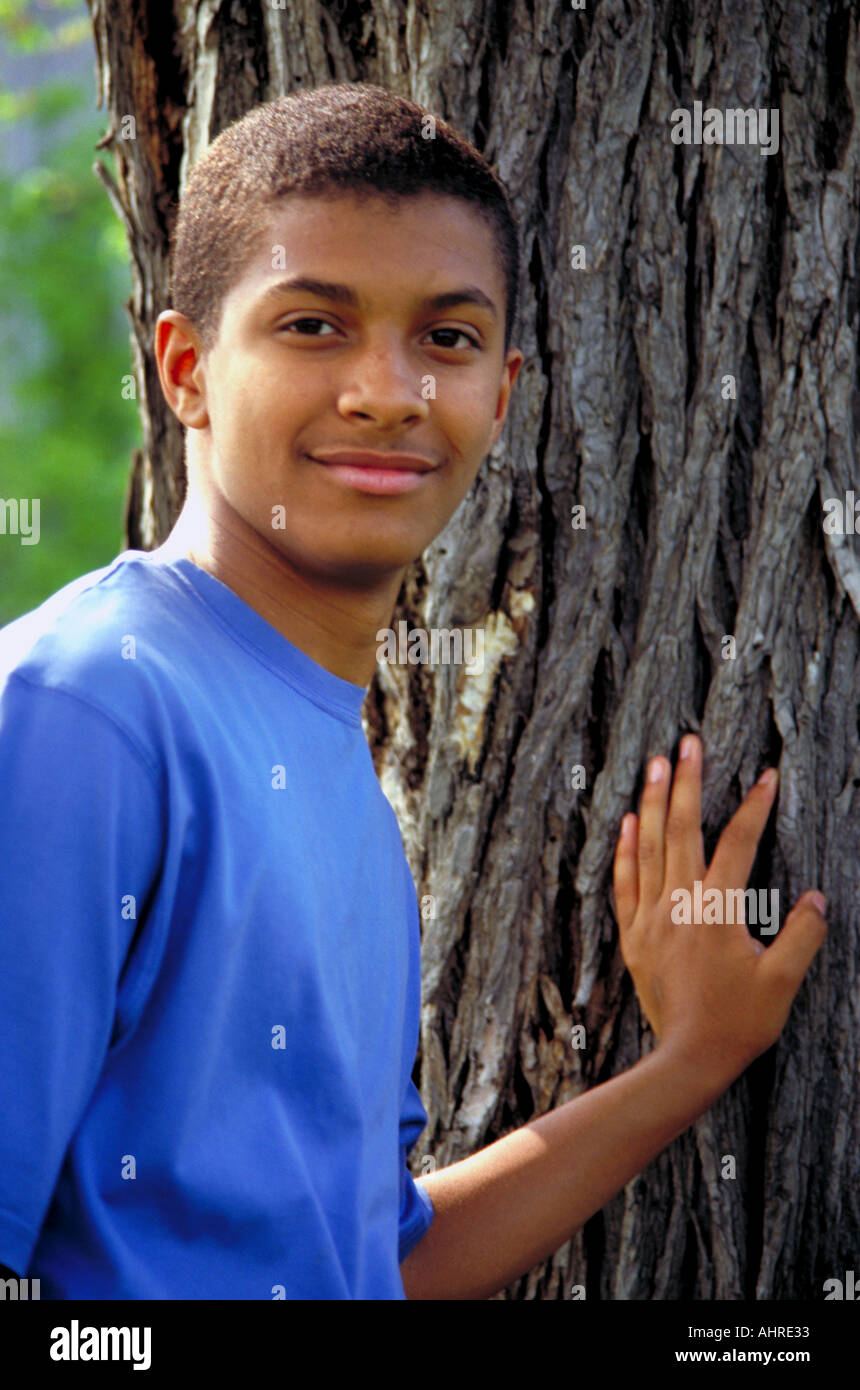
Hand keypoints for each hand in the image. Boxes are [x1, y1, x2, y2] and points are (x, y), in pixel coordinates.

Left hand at [612, 734, 826, 1080]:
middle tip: (688, 741)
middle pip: (682, 829)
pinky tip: (627, 823)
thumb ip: (802, 935)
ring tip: (655, 763)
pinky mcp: (634, 936)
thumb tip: (817, 897)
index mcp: (717, 911)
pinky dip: (625, 849)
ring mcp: (651, 918)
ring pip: (649, 846)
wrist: (688, 1059)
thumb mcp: (783, 981)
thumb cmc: (739, 1023)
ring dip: (651, 801)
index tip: (766, 776)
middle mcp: (680, 905)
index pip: (738, 843)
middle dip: (686, 780)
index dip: (754, 807)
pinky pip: (625, 882)